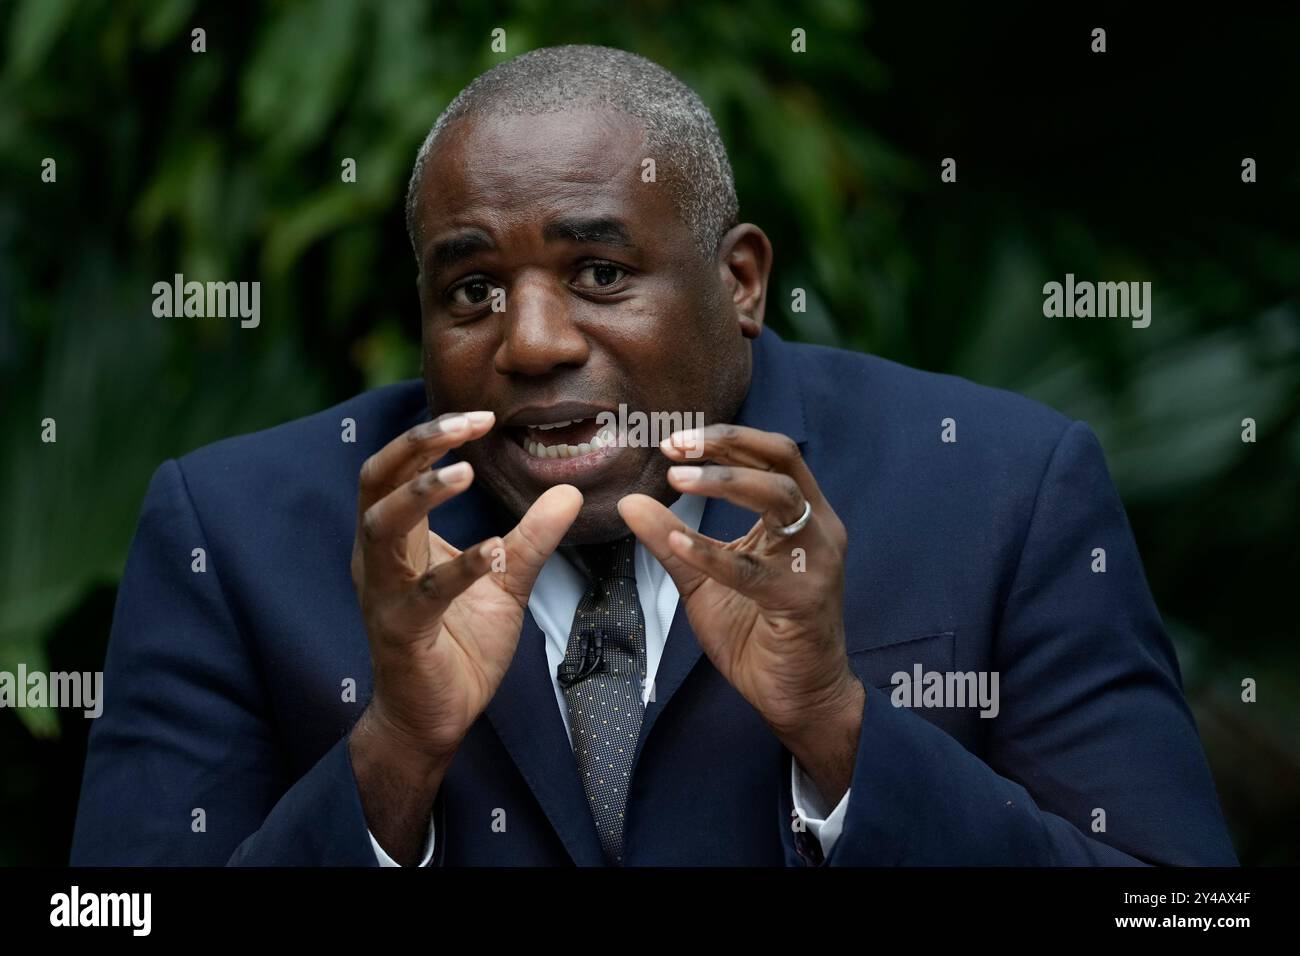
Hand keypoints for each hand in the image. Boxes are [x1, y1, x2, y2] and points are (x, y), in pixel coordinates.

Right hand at [348, 411, 580, 861]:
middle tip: (468, 423)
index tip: (483, 415)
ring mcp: (384, 594)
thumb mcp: (505, 580)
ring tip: (465, 470)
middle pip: (376, 481)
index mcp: (396, 538)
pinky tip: (494, 552)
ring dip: (422, 494)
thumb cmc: (459, 643)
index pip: (397, 468)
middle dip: (417, 445)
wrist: (433, 718)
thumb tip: (569, 489)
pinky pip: (425, 594)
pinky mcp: (403, 633)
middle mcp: (378, 557)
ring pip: (383, 529)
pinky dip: (460, 569)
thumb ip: (532, 536)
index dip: (432, 437)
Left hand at [618, 424, 862, 801]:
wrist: (799, 696)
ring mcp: (816, 562)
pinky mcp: (803, 600)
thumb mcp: (705, 579)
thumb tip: (629, 502)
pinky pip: (755, 570)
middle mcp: (817, 528)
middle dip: (725, 445)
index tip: (672, 440)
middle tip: (673, 447)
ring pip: (779, 497)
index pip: (770, 454)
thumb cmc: (759, 634)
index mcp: (800, 515)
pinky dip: (714, 553)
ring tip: (676, 480)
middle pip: (781, 459)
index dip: (722, 439)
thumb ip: (672, 540)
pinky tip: (678, 545)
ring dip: (725, 482)